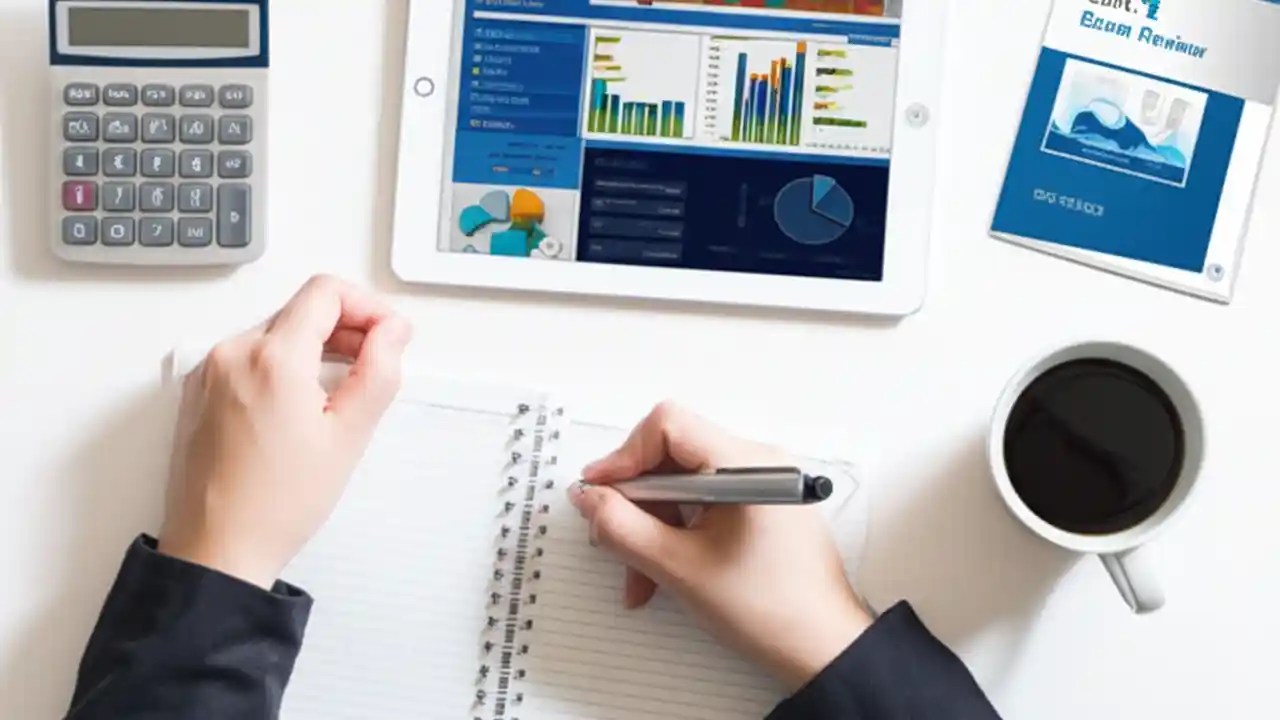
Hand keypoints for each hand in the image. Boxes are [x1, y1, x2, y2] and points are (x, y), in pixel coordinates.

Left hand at [159, 276, 411, 588]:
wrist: (217, 550)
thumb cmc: (276, 504)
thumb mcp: (349, 436)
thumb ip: (379, 371)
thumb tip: (392, 332)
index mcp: (272, 358)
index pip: (326, 292)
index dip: (368, 306)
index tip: (388, 334)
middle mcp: (232, 353)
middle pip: (301, 310)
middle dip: (346, 328)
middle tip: (376, 362)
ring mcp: (210, 372)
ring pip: (276, 333)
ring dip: (315, 347)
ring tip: (341, 390)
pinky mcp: (199, 392)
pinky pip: (249, 358)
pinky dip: (283, 366)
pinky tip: (303, 405)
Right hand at [569, 403, 872, 690]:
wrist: (822, 649)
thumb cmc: (770, 611)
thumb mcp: (679, 568)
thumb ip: (622, 526)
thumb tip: (588, 496)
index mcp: (747, 465)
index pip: (669, 425)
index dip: (624, 456)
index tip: (599, 492)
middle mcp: (759, 462)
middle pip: (671, 456)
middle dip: (636, 502)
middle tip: (613, 539)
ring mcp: (761, 483)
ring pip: (682, 485)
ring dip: (652, 527)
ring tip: (641, 577)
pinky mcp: (760, 505)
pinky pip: (702, 503)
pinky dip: (676, 533)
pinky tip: (663, 572)